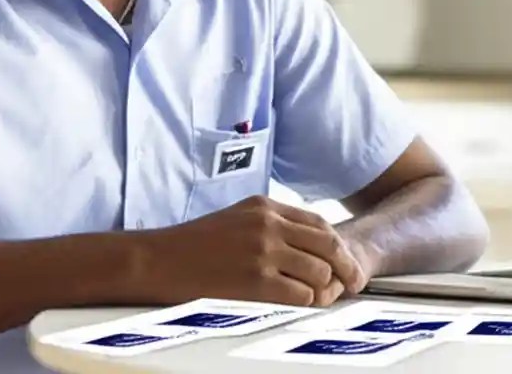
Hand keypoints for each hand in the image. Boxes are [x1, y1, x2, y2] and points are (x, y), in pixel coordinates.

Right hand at [139, 196, 366, 306]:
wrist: (158, 260)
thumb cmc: (194, 245)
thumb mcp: (237, 218)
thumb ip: (271, 225)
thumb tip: (307, 246)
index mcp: (265, 207)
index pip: (319, 224)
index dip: (338, 246)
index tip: (345, 263)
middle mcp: (269, 225)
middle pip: (329, 245)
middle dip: (346, 267)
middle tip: (353, 284)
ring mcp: (263, 252)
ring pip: (319, 272)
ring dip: (323, 289)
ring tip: (318, 299)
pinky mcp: (256, 281)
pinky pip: (301, 295)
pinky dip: (305, 302)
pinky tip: (298, 305)